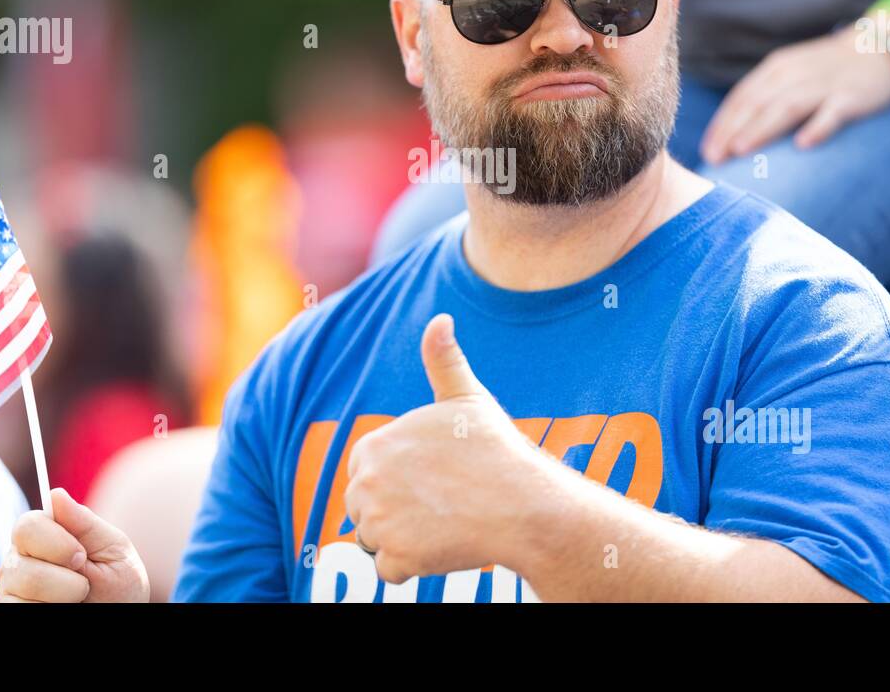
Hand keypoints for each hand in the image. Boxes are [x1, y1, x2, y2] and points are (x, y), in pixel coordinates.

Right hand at [0, 488, 149, 602]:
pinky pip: (16, 610)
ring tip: (75, 601)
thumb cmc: (119, 586)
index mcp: (43, 536)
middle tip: (84, 586)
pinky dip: (48, 610)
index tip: (82, 557)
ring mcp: (10, 591)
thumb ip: (85, 523)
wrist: (120, 616)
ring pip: (23, 589)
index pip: (27, 525)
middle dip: (63, 578)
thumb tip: (56, 493)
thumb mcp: (113, 550)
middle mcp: (18, 562)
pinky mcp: (8, 611)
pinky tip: (58, 609)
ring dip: (62, 597)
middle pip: (19, 562)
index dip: (56, 542)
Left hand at [344, 314, 548, 584]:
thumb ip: (444, 360)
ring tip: (443, 523)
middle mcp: (365, 482)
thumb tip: (440, 319)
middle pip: (366, 509)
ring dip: (404, 539)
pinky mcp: (395, 556)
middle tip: (442, 504)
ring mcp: (378, 521)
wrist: (525, 505)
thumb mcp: (467, 398)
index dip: (401, 480)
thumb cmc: (497, 452)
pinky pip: (390, 570)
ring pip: (376, 540)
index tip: (435, 479)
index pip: (367, 473)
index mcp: (373, 445)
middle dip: (397, 512)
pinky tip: (443, 545)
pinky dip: (413, 565)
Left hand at [699, 30, 889, 163]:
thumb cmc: (825, 70)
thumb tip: (731, 134)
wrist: (878, 48)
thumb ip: (765, 97)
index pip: (742, 97)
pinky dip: (817, 127)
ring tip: (742, 150)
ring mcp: (823, 84)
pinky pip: (833, 112)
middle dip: (734, 131)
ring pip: (788, 106)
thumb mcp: (790, 74)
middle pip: (758, 103)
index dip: (723, 124)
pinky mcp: (851, 96)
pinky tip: (803, 145)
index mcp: (776, 69)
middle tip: (716, 157)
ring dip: (762, 129)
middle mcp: (795, 73)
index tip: (707, 151)